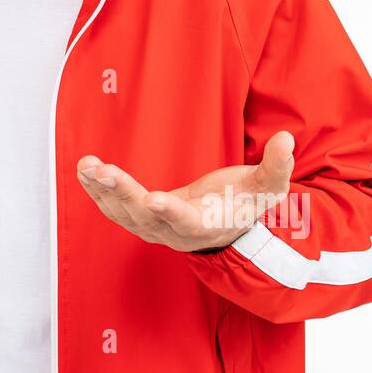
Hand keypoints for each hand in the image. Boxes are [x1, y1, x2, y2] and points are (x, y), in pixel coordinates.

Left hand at [76, 130, 294, 251]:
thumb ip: (276, 167)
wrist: (227, 225)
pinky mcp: (140, 218)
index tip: (155, 200)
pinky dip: (98, 190)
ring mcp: (155, 228)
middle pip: (144, 217)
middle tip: (103, 170)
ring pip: (123, 214)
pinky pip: (114, 208)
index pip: (186, 222)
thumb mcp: (266, 188)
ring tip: (86, 166)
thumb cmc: (245, 203)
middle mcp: (175, 232)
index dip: (171, 213)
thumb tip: (286, 139)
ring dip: (102, 190)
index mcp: (206, 226)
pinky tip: (85, 170)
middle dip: (122, 193)